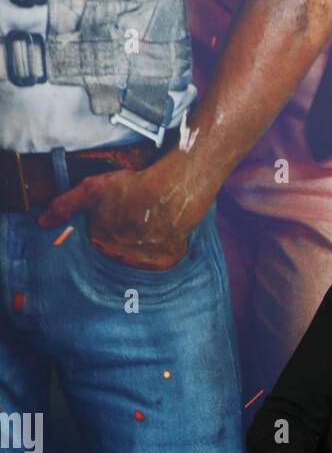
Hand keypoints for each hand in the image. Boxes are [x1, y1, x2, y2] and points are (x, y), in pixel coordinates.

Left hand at [36, 157, 194, 269]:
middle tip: (132, 213)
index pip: (97, 236)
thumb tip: (41, 222)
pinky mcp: (163, 263)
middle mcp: (119, 257)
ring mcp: (142, 262)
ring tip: (147, 221)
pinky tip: (159, 231)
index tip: (116, 210)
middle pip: (116, 247)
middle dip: (122, 233)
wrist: (170, 195)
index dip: (107, 220)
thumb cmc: (131, 189)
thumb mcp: (91, 190)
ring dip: (139, 242)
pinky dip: (158, 248)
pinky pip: (157, 259)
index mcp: (100, 241)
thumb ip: (64, 206)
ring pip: (136, 254)